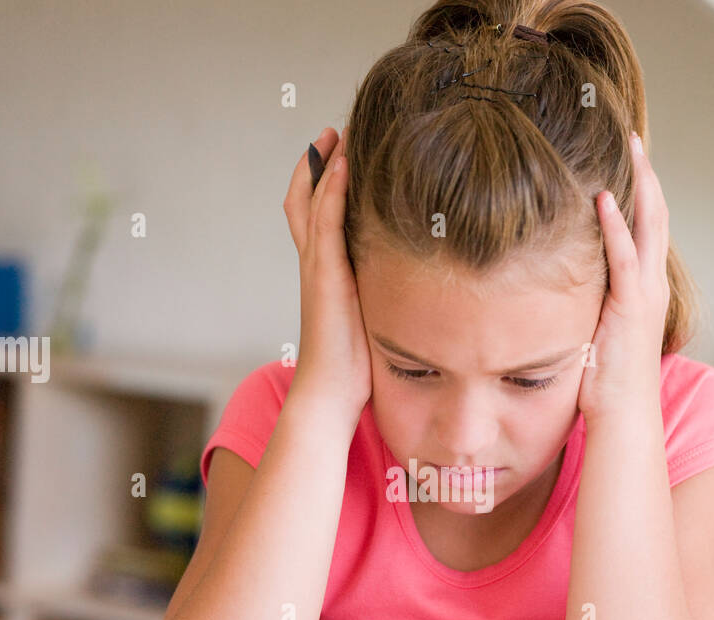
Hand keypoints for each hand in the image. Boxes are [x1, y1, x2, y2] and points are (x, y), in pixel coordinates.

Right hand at [282, 125, 372, 429]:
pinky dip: (331, 190)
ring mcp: (316, 268)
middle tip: (332, 131)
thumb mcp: (369, 320)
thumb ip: (379, 296)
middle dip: (316, 163)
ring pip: (312, 203)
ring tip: (337, 133)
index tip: (339, 156)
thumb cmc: (353, 368)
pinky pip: (325, 223)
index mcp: (323, 275)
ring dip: (324, 165)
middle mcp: (314, 265)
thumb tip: (409, 287)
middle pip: (304, 200)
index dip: (321, 186)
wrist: (331, 394)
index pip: (314, 219)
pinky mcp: (325, 276)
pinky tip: (345, 164)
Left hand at [577, 130, 670, 424]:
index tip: (626, 160)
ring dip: (640, 186)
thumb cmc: (605, 384)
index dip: (640, 192)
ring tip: (630, 148)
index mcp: (643, 288)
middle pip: (655, 216)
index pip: (645, 229)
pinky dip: (617, 226)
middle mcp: (650, 284)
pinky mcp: (631, 307)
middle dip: (646, 175)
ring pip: (648, 226)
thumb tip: (557, 287)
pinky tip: (605, 197)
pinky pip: (624, 258)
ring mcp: (644, 293)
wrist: (622, 417)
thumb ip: (586, 302)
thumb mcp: (595, 330)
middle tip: (634, 137)